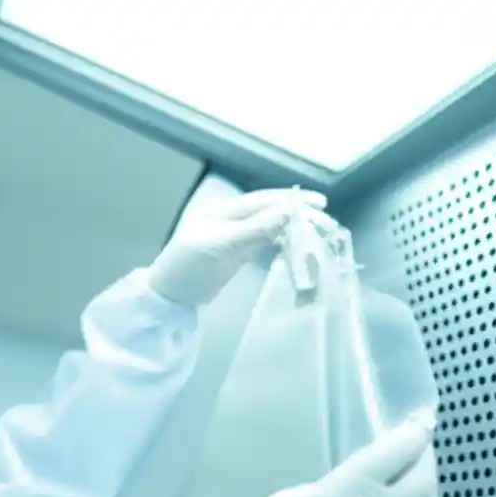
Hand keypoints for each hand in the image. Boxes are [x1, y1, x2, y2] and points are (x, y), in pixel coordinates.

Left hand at [147, 188, 330, 305]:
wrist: (168, 296)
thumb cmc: (188, 269)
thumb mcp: (220, 247)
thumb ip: (255, 229)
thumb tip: (288, 211)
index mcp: (226, 212)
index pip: (266, 200)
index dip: (293, 200)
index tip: (319, 204)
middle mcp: (233, 219)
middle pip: (272, 211)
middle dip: (299, 214)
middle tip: (327, 222)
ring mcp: (235, 236)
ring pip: (271, 225)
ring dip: (294, 227)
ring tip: (319, 232)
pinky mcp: (237, 253)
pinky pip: (266, 241)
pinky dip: (284, 241)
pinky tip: (298, 244)